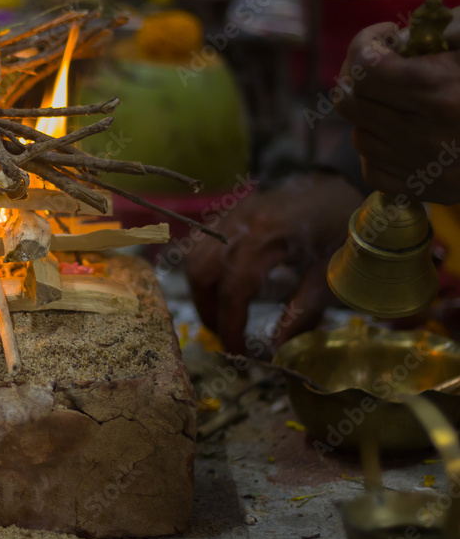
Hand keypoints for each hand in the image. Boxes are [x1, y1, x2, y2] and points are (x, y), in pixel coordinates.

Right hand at [185, 173, 363, 355]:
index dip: (230, 326)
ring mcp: (232, 215)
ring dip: (202, 292)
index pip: (234, 289)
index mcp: (268, 237)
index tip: (238, 353)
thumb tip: (275, 349)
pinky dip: (206, 272)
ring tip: (222, 315)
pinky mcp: (231, 214)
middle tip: (226, 336)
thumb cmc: (344, 228)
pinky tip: (223, 287)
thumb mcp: (332, 274)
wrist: (344, 185)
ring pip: (195, 258)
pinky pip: (202, 246)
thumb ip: (303, 312)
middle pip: (202, 272)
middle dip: (208, 310)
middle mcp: (241, 223)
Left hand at [335, 21, 459, 204]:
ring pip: (359, 136)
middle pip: (350, 102)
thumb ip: (447, 29)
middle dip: (359, 78)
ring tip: (399, 104)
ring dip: (371, 115)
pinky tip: (402, 136)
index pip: (363, 68)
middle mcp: (421, 133)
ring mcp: (420, 166)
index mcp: (434, 91)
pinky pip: (372, 170)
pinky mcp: (424, 191)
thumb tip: (397, 38)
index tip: (385, 37)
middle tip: (381, 68)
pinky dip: (380, 151)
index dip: (364, 45)